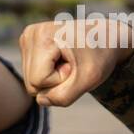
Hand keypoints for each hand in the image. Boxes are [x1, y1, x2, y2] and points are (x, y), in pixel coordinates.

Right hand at [18, 20, 133, 107]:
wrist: (106, 37)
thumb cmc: (100, 57)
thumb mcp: (89, 80)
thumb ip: (63, 96)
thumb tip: (40, 100)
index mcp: (42, 36)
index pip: (38, 81)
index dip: (60, 80)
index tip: (76, 64)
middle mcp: (30, 33)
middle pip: (31, 82)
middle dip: (55, 80)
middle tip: (74, 64)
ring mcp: (28, 37)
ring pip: (31, 80)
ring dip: (53, 77)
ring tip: (69, 60)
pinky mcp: (28, 43)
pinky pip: (32, 73)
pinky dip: (49, 72)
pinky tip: (62, 58)